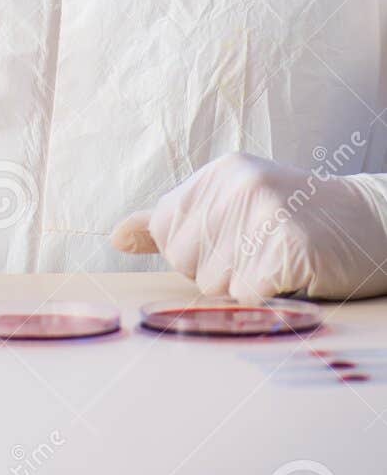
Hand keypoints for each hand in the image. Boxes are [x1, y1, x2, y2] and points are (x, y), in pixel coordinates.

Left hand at [111, 152, 386, 300]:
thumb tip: (114, 236)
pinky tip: (294, 276)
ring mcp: (262, 211)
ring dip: (250, 289)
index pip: (167, 234)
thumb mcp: (231, 208)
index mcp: (215, 175)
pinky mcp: (287, 244)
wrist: (372, 226)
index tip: (237, 241)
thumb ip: (174, 221)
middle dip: (223, 275)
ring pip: (219, 287)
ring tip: (281, 263)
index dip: (199, 254)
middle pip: (188, 265)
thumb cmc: (297, 223)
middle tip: (264, 254)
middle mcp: (234, 186)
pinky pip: (251, 296)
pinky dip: (272, 298)